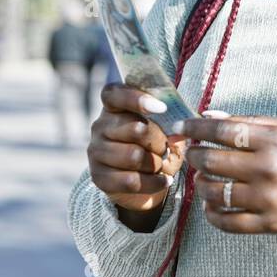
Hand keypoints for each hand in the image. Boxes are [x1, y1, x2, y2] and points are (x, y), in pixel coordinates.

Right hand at [88, 84, 187, 217]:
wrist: (143, 182)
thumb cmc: (155, 146)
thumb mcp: (165, 130)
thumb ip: (171, 122)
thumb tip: (180, 128)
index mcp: (114, 107)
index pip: (114, 94)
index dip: (136, 99)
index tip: (162, 108)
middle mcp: (100, 126)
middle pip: (135, 129)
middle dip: (160, 142)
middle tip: (166, 149)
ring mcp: (96, 151)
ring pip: (134, 156)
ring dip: (156, 164)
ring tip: (162, 166)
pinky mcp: (98, 177)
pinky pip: (130, 180)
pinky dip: (154, 182)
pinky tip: (164, 180)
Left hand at [177, 115, 276, 235]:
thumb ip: (251, 121)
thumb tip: (211, 115)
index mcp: (273, 142)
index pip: (223, 130)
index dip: (197, 127)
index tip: (183, 126)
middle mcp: (268, 170)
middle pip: (212, 160)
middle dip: (194, 154)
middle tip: (192, 152)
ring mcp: (267, 200)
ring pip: (214, 192)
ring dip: (201, 183)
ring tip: (202, 177)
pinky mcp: (268, 224)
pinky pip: (227, 222)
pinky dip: (212, 214)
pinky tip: (210, 204)